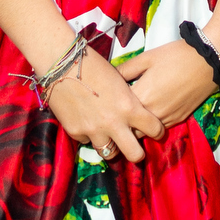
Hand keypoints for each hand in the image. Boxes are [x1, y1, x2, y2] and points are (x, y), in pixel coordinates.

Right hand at [43, 49, 165, 162]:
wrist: (62, 64)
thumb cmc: (95, 66)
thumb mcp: (120, 81)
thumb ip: (129, 101)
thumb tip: (136, 113)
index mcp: (129, 107)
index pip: (154, 129)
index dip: (157, 130)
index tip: (154, 130)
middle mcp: (113, 123)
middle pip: (134, 155)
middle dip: (137, 154)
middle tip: (135, 149)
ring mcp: (93, 130)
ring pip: (109, 154)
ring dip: (111, 146)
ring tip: (109, 137)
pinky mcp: (75, 132)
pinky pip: (87, 141)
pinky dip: (89, 134)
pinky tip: (86, 120)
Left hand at [116, 41, 216, 127]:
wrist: (207, 62)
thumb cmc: (175, 56)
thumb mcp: (146, 58)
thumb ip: (125, 69)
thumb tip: (108, 76)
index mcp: (141, 96)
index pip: (117, 111)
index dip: (110, 107)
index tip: (106, 103)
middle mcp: (152, 113)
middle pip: (129, 128)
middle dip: (122, 122)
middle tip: (116, 112)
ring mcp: (166, 119)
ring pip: (143, 133)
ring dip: (136, 127)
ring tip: (131, 115)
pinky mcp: (177, 120)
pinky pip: (158, 129)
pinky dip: (151, 125)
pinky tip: (149, 114)